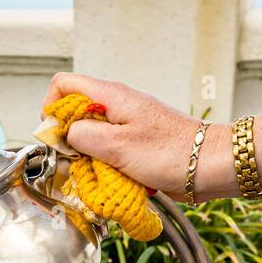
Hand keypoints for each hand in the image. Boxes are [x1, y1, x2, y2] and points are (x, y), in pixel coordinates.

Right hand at [41, 72, 211, 199]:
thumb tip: (62, 134)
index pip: (64, 85)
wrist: (210, 164)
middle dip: (69, 138)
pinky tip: (117, 177)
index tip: (56, 136)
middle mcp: (116, 105)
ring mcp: (126, 124)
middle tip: (78, 160)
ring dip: (88, 156)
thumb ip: (82, 136)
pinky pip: (108, 150)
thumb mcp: (117, 146)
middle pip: (74, 113)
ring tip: (101, 172)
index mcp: (111, 96)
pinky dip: (106, 165)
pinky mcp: (134, 142)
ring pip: (90, 135)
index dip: (51, 109)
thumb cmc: (171, 153)